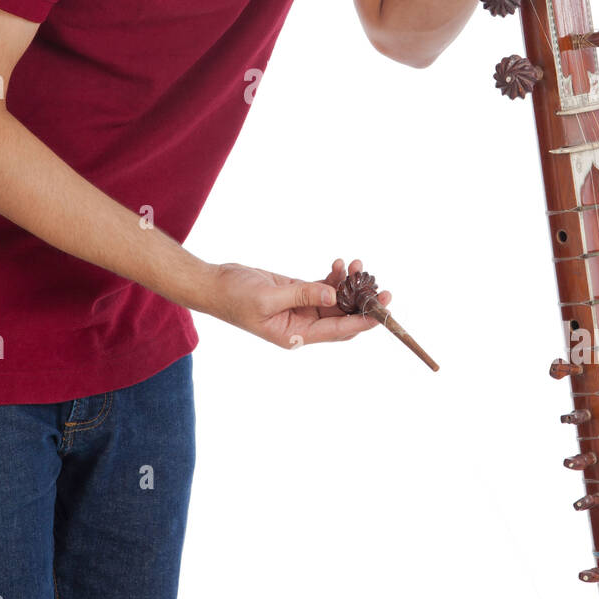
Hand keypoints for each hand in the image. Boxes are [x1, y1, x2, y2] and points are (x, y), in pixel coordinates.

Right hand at [208, 256, 391, 349]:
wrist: (214, 285)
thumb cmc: (234, 296)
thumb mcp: (268, 297)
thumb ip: (302, 295)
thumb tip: (333, 294)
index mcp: (295, 335)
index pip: (337, 331)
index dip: (362, 322)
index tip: (382, 313)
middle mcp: (302, 325)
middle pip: (342, 317)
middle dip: (362, 303)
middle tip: (383, 288)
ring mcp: (300, 308)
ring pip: (335, 300)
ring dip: (348, 284)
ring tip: (357, 264)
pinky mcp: (296, 292)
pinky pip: (323, 287)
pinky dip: (334, 277)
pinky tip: (340, 264)